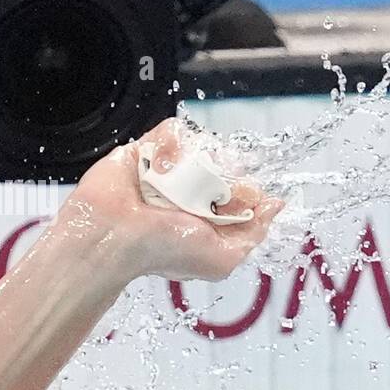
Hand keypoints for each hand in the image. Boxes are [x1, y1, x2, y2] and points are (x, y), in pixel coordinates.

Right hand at [54, 118, 286, 281]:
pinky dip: (171, 144)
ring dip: (195, 161)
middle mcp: (194, 191)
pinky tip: (160, 167)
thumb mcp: (224, 258)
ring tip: (177, 181)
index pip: (246, 191)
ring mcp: (172, 169)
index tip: (245, 198)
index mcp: (212, 216)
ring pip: (203, 145)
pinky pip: (173, 131)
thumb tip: (275, 205)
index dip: (250, 191)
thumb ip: (254, 233)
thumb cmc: (164, 251)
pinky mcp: (149, 148)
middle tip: (208, 191)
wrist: (115, 235)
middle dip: (226, 173)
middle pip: (230, 164)